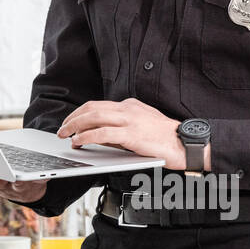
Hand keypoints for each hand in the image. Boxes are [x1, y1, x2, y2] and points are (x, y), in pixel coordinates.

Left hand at [57, 97, 207, 170]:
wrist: (186, 143)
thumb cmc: (166, 138)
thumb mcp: (142, 126)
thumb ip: (121, 127)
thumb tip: (99, 135)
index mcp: (130, 105)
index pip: (98, 105)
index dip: (81, 113)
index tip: (71, 121)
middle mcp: (128, 109)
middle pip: (91, 108)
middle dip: (73, 118)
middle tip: (62, 128)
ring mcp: (129, 120)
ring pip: (93, 117)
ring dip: (75, 126)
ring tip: (65, 135)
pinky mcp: (131, 134)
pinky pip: (102, 133)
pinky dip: (87, 136)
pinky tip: (79, 141)